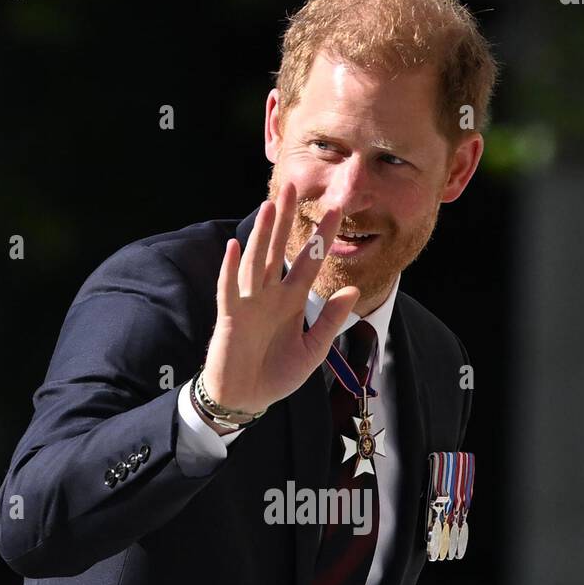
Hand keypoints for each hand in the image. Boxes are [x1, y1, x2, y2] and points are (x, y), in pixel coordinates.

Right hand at [203, 182, 358, 413]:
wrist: (247, 398)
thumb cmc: (276, 374)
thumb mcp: (313, 350)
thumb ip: (330, 321)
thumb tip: (353, 291)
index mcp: (292, 301)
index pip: (309, 261)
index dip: (321, 236)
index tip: (337, 209)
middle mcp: (270, 295)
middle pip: (278, 250)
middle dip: (286, 219)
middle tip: (293, 186)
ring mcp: (249, 303)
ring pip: (256, 262)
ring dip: (262, 235)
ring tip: (269, 207)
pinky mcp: (230, 317)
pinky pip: (229, 289)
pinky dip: (231, 269)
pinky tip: (235, 247)